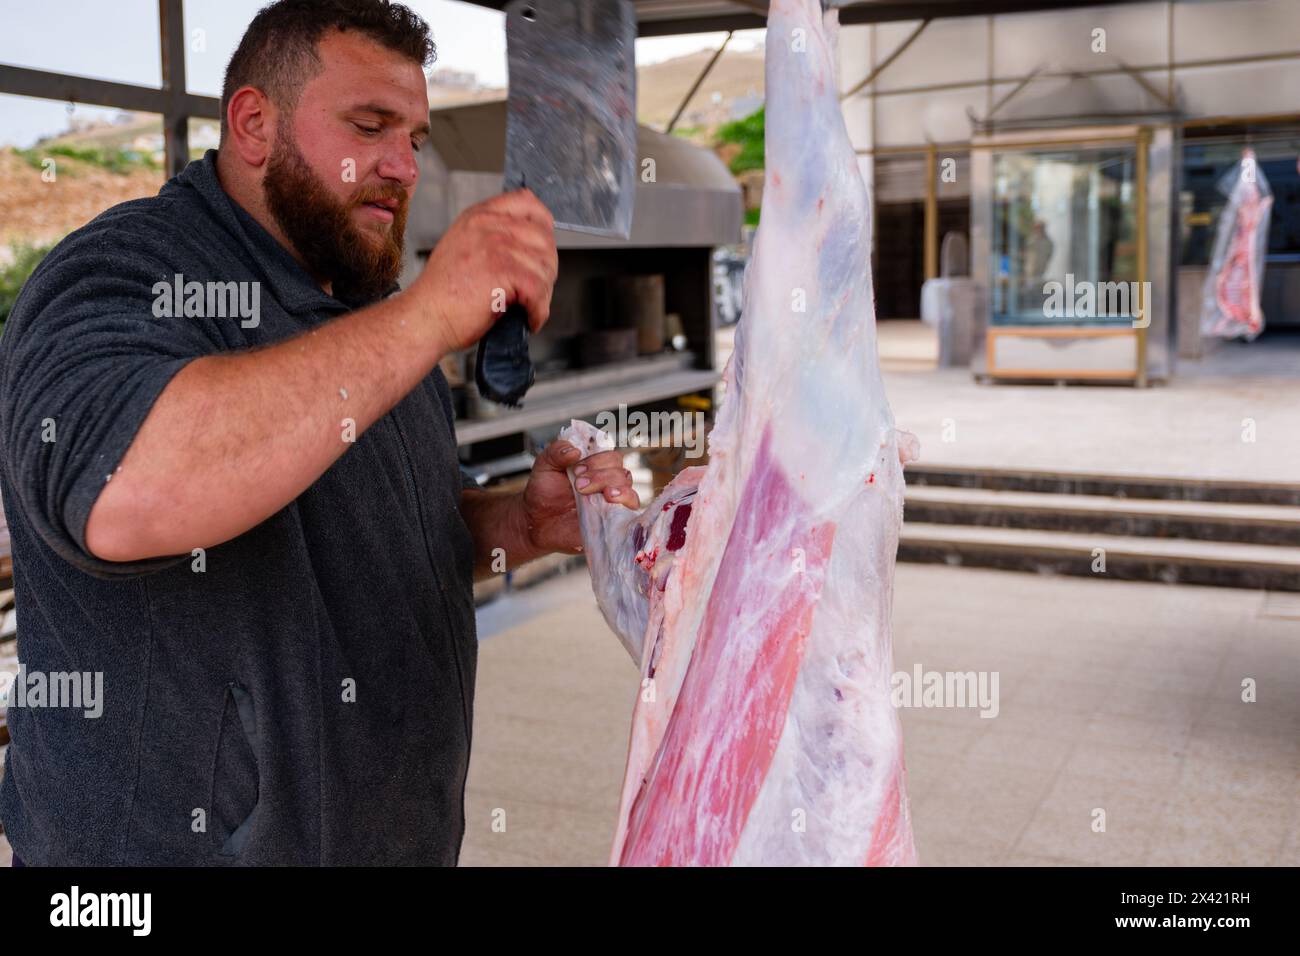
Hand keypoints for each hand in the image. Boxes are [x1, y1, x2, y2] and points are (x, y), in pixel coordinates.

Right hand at [413, 188, 557, 355]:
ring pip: (544, 266)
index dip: (544, 225)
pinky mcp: (502, 271)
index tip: (545, 246)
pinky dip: (539, 310)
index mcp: (479, 217)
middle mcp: (488, 225)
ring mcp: (496, 246)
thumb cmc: (442, 294)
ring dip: (543, 293)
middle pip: (543, 238)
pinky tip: (529, 317)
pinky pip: (539, 289)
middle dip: (546, 268)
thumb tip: (528, 246)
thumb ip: (493, 237)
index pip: (526, 202)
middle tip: (536, 289)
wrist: (424, 317)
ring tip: (529, 307)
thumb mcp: (463, 248)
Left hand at [519, 441, 640, 554]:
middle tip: (579, 486)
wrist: (538, 520)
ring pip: (630, 492)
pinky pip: (630, 515)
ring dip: (617, 491)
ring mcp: (612, 504)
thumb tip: (575, 450)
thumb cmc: (544, 492)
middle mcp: (608, 483)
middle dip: (602, 477)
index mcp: (596, 467)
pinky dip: (627, 506)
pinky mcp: (612, 523)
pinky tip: (613, 504)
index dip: (598, 461)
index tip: (578, 470)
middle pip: (622, 473)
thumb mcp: (545, 466)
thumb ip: (556, 452)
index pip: (612, 457)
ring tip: (603, 496)